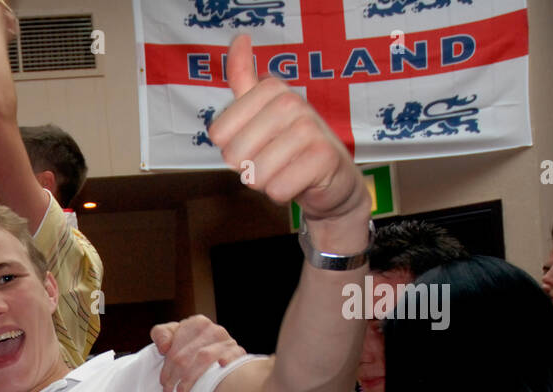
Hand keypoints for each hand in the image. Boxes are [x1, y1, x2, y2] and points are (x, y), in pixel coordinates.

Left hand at [151, 315, 245, 391]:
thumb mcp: (173, 336)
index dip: (167, 367)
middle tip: (169, 391)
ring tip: (181, 391)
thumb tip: (163, 347)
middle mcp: (213, 330)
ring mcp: (227, 341)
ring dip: (190, 377)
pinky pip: (231, 357)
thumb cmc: (191, 346)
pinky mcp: (239, 353)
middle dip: (174, 376)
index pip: (175, 348)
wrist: (219, 353)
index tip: (163, 381)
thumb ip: (161, 334)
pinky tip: (220, 366)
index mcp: (197, 323)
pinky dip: (225, 361)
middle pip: (186, 355)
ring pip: (203, 357)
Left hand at [207, 35, 368, 221]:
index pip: (219, 134)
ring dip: (267, 183)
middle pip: (234, 156)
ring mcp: (309, 127)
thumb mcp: (264, 110)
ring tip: (287, 170)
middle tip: (273, 161)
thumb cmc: (290, 148)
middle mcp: (291, 101)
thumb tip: (239, 37)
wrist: (333, 180)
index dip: (232, 150)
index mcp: (271, 90)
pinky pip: (277, 189)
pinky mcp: (323, 157)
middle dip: (248, 169)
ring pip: (255, 174)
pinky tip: (301, 182)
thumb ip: (245, 78)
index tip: (257, 143)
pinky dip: (284, 194)